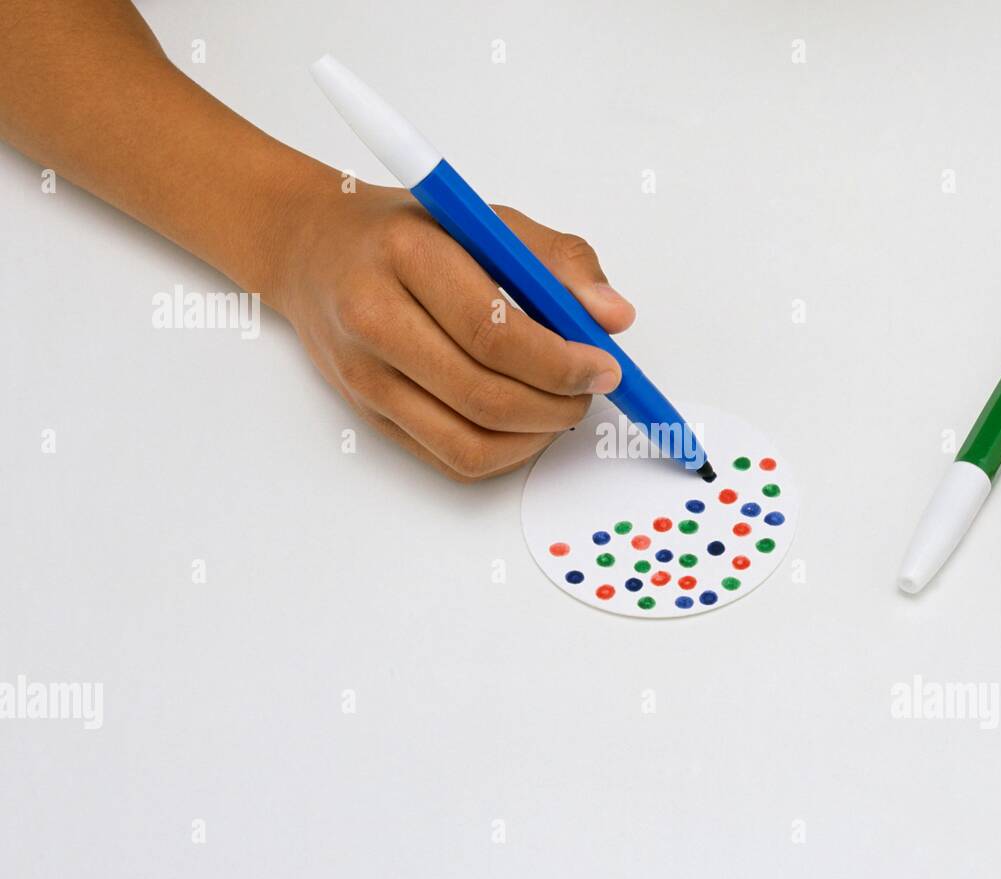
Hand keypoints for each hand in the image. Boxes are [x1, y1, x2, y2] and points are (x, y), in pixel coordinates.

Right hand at [277, 183, 635, 480]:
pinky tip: (527, 424)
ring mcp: (365, 377)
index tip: (605, 365)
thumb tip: (612, 315)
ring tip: (563, 406)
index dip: (560, 361)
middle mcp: (374, 320)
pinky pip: (452, 460)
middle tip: (592, 389)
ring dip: (536, 436)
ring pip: (470, 442)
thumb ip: (556, 260)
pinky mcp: (369, 417)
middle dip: (558, 404)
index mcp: (407, 255)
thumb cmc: (407, 233)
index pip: (494, 332)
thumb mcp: (483, 219)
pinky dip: (505, 454)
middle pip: (484, 396)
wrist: (312, 251)